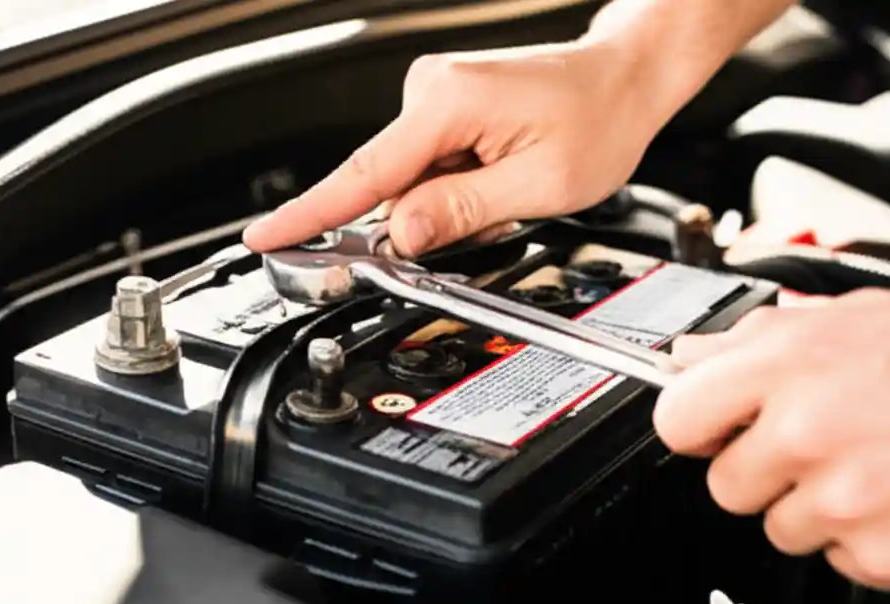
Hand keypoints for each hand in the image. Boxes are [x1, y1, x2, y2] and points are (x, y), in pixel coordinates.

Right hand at [242, 40, 672, 255]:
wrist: (622, 80)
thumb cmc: (598, 120)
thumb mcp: (538, 186)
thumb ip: (460, 212)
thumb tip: (402, 235)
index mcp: (448, 104)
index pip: (363, 174)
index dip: (312, 214)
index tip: (267, 237)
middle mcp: (430, 89)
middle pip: (388, 185)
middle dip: (419, 221)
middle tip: (485, 216)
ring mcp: (433, 96)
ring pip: (409, 183)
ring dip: (445, 203)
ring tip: (506, 186)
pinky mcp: (442, 108)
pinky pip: (425, 167)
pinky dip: (451, 187)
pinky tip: (495, 176)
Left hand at [653, 289, 889, 589]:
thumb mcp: (866, 316)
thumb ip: (765, 336)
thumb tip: (693, 353)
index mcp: (794, 364)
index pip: (676, 415)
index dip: (695, 424)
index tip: (713, 426)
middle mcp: (807, 432)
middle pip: (724, 482)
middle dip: (761, 469)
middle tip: (818, 445)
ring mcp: (842, 499)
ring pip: (777, 526)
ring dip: (812, 505)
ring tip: (875, 466)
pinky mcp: (879, 555)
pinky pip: (834, 557)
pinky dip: (861, 538)